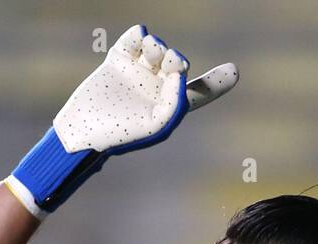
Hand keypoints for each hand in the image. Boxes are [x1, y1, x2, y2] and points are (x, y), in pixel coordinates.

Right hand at [5, 24, 238, 217]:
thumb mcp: (156, 125)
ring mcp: (137, 71)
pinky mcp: (118, 59)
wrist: (83, 130)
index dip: (218, 81)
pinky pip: (136, 36)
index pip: (200, 92)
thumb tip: (180, 72)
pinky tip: (137, 42)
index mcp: (170, 106)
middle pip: (177, 61)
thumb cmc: (120, 135)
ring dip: (157, 46)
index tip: (235, 71)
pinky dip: (140, 34)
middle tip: (169, 62)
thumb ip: (176, 101)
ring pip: (157, 46)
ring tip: (150, 53)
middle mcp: (156, 87)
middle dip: (175, 58)